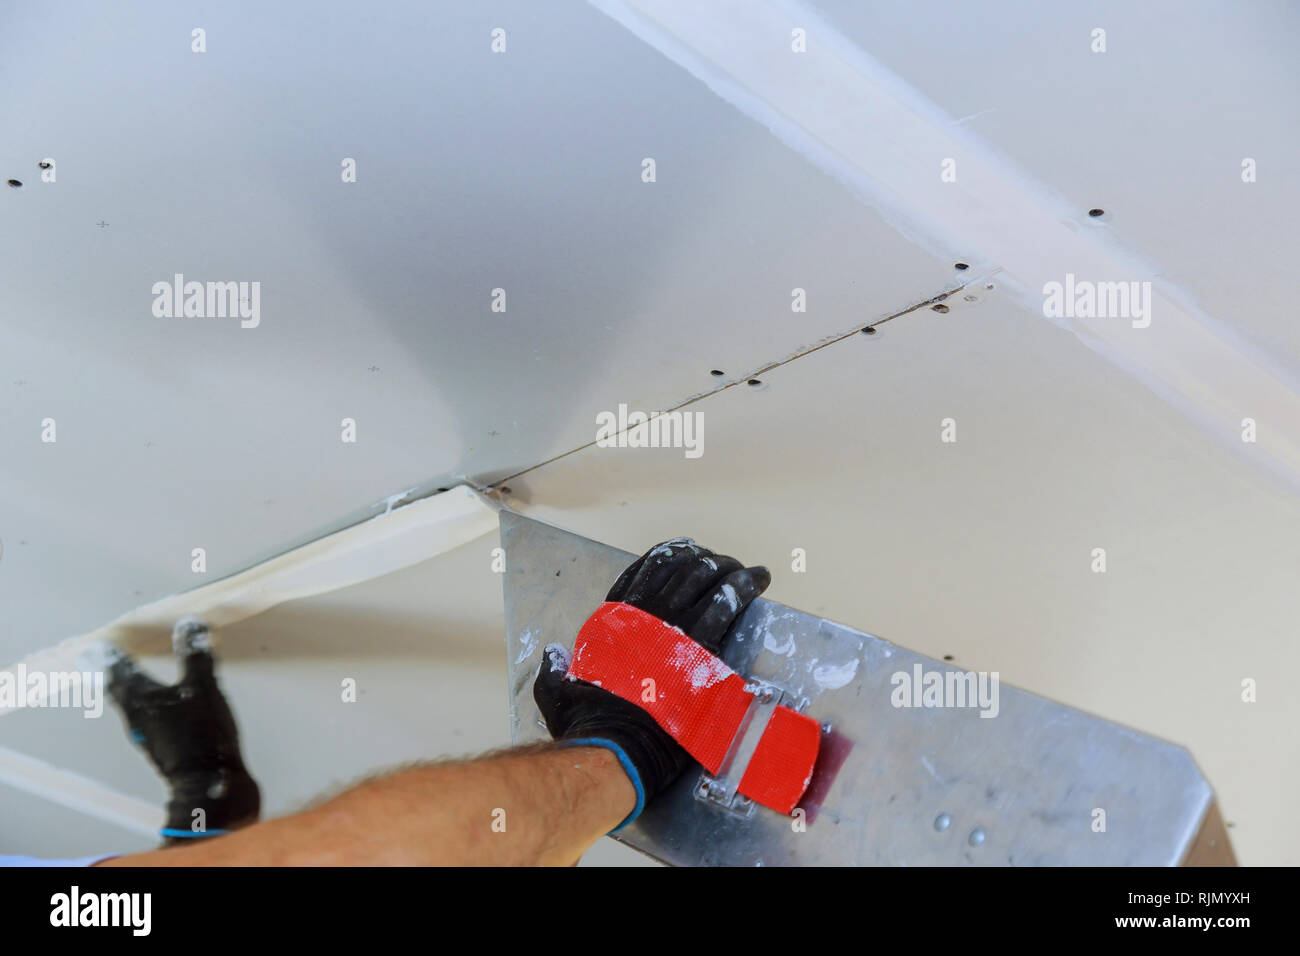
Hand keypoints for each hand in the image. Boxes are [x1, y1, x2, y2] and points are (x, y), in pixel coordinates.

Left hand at [106, 617, 259, 840]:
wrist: (208, 785)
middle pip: (117, 690)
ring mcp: (146, 734)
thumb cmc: (201, 732)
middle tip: (95, 662)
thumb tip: (188, 622)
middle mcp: (136, 716)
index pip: (118, 670)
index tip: (95, 647)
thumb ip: (195, 655)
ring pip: (129, 705)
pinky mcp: (161, 747)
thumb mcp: (203, 687)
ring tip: (124, 679)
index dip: (108, 656)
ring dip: (124, 689)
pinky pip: (144, 717)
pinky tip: (156, 706)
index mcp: (141, 697)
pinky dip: (143, 704)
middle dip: (109, 674)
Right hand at [534, 538, 769, 819]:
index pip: (641, 573)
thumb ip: (554, 671)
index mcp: (612, 622)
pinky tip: (759, 578)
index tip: (686, 552)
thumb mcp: (557, 694)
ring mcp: (672, 628)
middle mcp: (642, 616)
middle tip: (721, 564)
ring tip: (747, 572)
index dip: (667, 558)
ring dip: (728, 570)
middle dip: (704, 561)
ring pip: (705, 579)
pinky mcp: (701, 647)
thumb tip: (553, 653)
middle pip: (679, 569)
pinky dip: (745, 585)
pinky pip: (726, 603)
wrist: (620, 747)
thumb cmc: (590, 724)